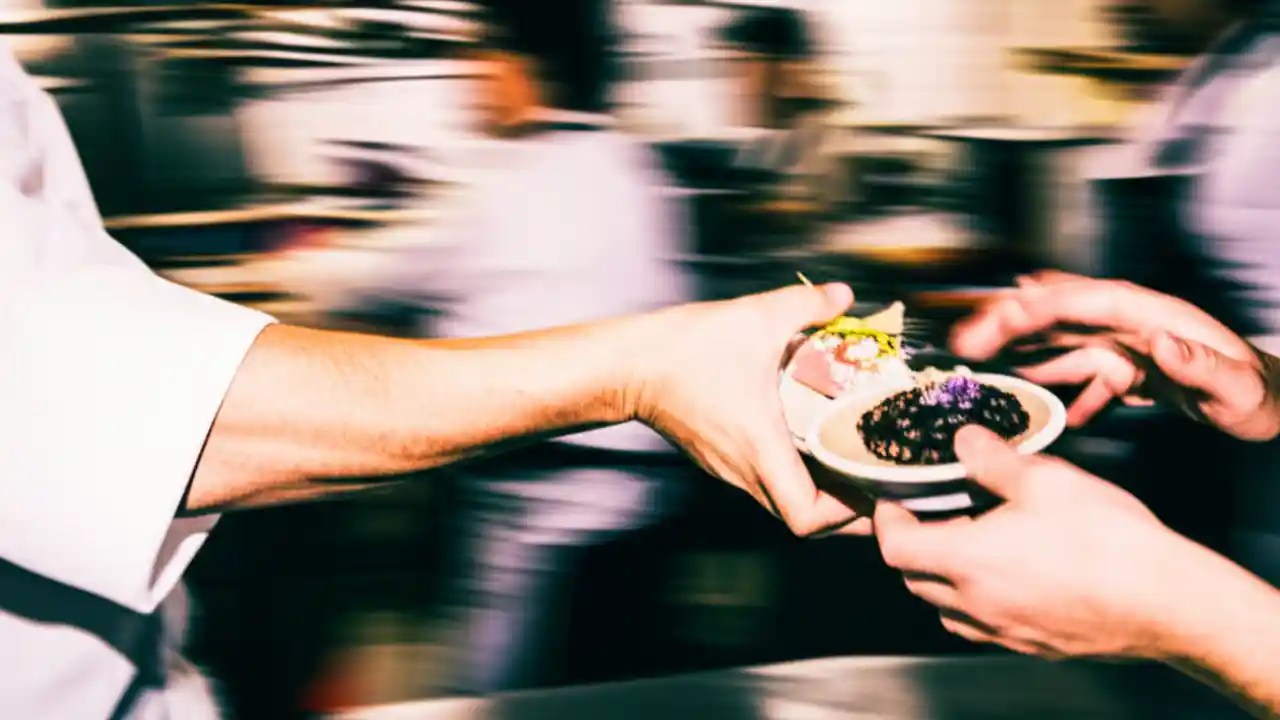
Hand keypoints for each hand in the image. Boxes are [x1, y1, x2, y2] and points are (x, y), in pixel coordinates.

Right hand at [632, 283, 872, 536]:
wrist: (628, 365)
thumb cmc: (688, 349)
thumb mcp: (757, 317)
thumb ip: (807, 306)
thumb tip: (844, 295)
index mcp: (761, 449)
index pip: (807, 519)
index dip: (845, 514)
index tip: (869, 487)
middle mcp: (745, 471)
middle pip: (801, 518)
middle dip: (842, 506)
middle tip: (870, 475)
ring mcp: (727, 468)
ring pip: (781, 499)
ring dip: (816, 488)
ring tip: (845, 456)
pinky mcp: (716, 457)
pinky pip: (763, 479)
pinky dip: (791, 470)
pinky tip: (804, 436)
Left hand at [875, 425, 1194, 659]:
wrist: (1166, 602)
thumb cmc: (1107, 539)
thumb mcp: (1045, 479)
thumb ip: (993, 459)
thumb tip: (963, 440)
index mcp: (966, 561)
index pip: (895, 547)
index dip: (886, 519)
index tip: (894, 498)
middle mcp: (975, 604)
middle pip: (914, 581)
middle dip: (912, 547)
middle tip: (934, 515)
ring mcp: (1004, 632)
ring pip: (948, 610)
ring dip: (943, 580)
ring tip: (970, 545)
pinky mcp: (1033, 646)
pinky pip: (985, 627)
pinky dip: (978, 602)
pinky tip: (1010, 577)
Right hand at [951, 272, 1279, 439]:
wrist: (1279, 407)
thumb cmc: (1264, 396)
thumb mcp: (1237, 386)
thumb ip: (1200, 365)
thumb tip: (1160, 341)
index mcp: (1154, 316)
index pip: (1084, 301)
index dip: (1039, 305)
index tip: (999, 314)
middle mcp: (1134, 325)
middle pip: (1061, 316)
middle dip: (1012, 322)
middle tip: (967, 339)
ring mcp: (1130, 348)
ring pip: (1064, 343)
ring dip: (1024, 351)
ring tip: (981, 362)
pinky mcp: (1133, 373)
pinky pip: (1086, 376)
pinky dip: (1062, 390)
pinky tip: (1046, 411)